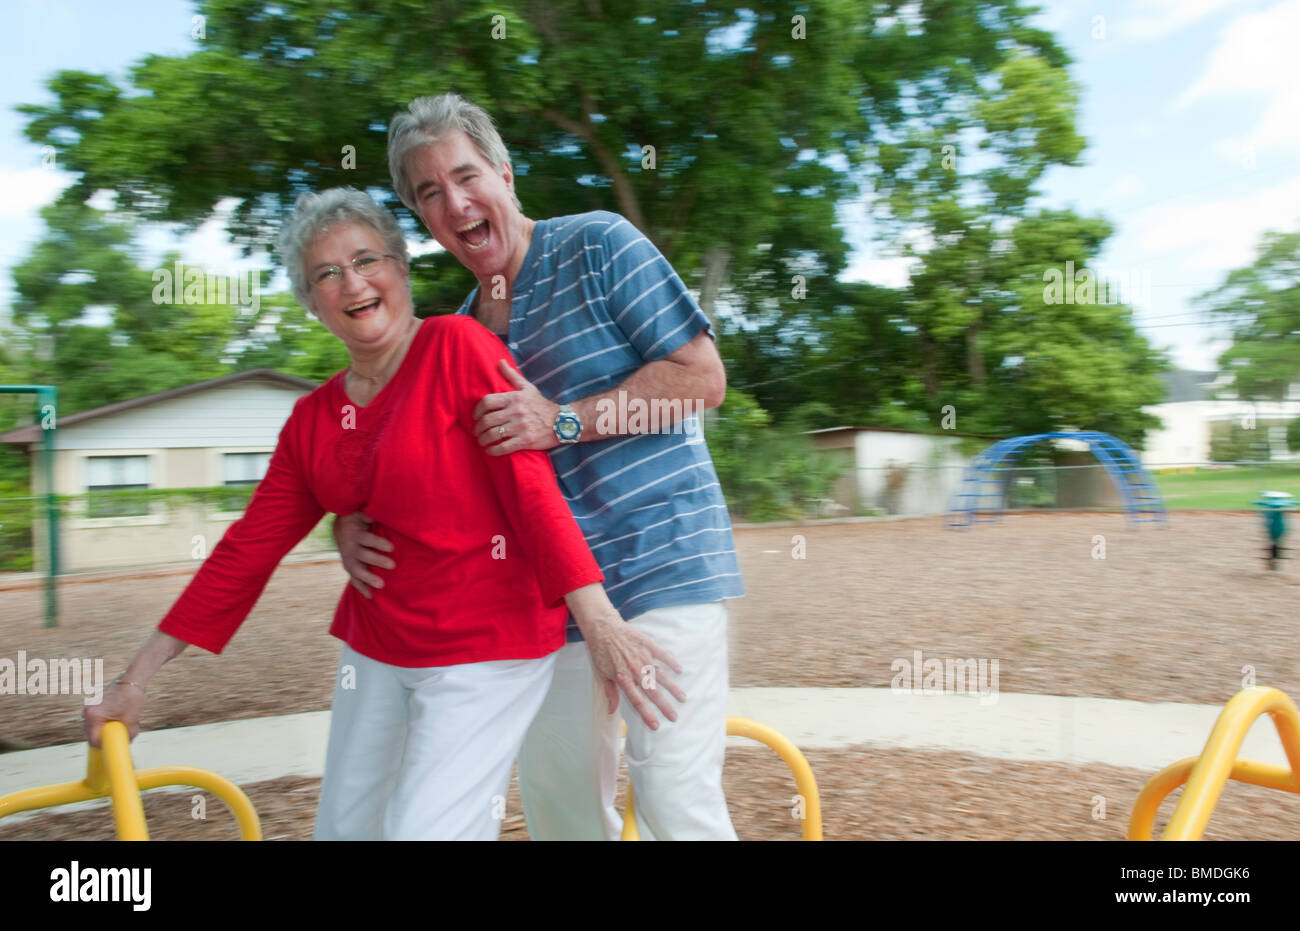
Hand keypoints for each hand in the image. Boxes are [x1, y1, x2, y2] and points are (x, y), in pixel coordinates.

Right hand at [83, 679, 146, 748]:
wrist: (133, 679)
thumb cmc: (132, 697)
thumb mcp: (131, 721)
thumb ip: (126, 736)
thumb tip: (125, 746)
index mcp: (93, 716)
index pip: (93, 740)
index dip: (104, 747)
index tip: (115, 747)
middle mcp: (87, 712)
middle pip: (92, 735)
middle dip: (106, 738)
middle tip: (120, 737)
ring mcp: (89, 708)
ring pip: (95, 728)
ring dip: (107, 730)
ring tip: (122, 725)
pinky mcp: (94, 706)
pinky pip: (98, 721)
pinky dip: (107, 723)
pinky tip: (120, 718)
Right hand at [333, 511, 394, 598]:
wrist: (340, 527)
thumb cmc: (358, 518)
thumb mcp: (362, 512)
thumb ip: (370, 514)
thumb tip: (384, 511)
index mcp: (354, 533)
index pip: (366, 539)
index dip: (377, 543)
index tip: (391, 548)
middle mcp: (349, 547)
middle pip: (362, 555)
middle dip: (377, 560)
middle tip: (392, 565)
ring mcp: (348, 559)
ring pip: (356, 570)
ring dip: (368, 578)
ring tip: (382, 585)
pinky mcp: (349, 567)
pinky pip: (353, 579)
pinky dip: (361, 588)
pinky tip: (370, 596)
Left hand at [472, 360, 560, 454]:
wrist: (562, 422)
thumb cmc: (541, 405)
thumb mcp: (528, 388)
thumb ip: (512, 375)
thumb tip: (500, 361)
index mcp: (514, 398)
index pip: (487, 402)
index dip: (477, 410)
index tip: (475, 416)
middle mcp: (516, 411)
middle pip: (487, 420)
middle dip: (478, 428)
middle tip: (476, 432)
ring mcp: (520, 427)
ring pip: (493, 434)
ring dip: (483, 439)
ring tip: (481, 441)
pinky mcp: (525, 441)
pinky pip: (504, 447)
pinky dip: (493, 450)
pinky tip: (490, 450)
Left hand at [580, 613, 686, 729]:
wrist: (602, 627)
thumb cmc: (600, 652)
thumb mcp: (601, 675)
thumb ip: (610, 693)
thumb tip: (612, 712)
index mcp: (622, 679)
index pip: (637, 701)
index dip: (647, 714)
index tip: (656, 726)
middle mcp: (635, 670)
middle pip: (652, 692)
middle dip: (664, 706)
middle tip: (674, 717)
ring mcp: (643, 657)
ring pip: (660, 675)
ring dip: (672, 687)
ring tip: (683, 698)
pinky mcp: (648, 644)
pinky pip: (662, 655)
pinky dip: (671, 662)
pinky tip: (679, 670)